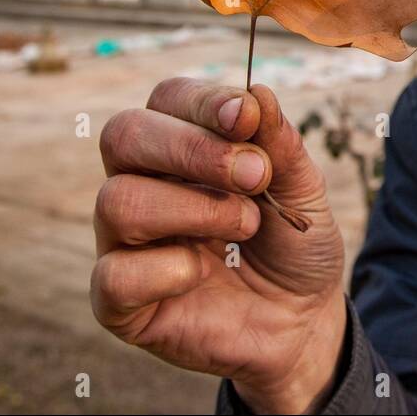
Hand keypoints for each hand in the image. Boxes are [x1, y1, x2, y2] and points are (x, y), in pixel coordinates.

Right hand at [90, 77, 347, 412]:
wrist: (303, 320)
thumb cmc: (293, 245)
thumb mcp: (303, 191)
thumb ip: (280, 146)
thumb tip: (255, 95)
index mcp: (180, 147)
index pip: (166, 100)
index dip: (203, 102)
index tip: (246, 117)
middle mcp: (142, 184)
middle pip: (123, 135)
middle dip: (192, 149)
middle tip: (254, 175)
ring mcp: (123, 243)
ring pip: (117, 201)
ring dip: (195, 208)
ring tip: (247, 225)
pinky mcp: (118, 303)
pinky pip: (113, 275)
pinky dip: (167, 270)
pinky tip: (204, 274)